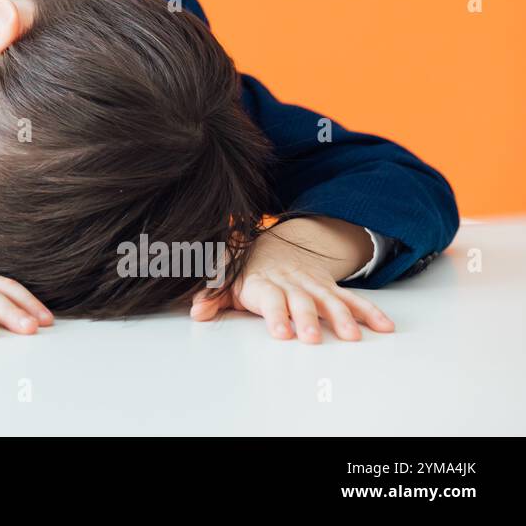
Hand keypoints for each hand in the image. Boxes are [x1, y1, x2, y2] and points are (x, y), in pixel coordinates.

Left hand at [189, 216, 394, 342]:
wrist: (274, 243)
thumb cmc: (246, 269)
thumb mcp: (226, 279)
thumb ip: (212, 295)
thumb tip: (197, 312)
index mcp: (263, 282)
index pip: (271, 298)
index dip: (277, 314)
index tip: (282, 333)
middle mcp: (290, 283)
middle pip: (302, 301)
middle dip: (309, 319)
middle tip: (313, 339)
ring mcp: (312, 285)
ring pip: (330, 300)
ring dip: (342, 318)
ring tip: (353, 337)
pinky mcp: (329, 288)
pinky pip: (352, 299)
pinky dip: (369, 311)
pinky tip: (384, 326)